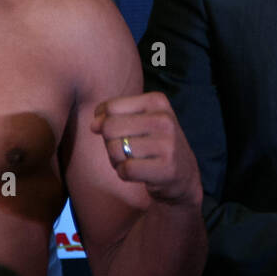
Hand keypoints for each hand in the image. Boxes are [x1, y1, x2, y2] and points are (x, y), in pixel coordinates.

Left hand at [91, 91, 202, 207]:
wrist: (183, 173)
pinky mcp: (167, 168)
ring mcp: (168, 144)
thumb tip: (94, 125)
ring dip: (117, 160)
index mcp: (157, 101)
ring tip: (135, 160)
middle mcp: (164, 119)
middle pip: (109, 128)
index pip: (110, 107)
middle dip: (110, 143)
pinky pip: (126, 170)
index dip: (104, 123)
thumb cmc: (151, 143)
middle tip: (127, 149)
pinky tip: (139, 172)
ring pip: (115, 150)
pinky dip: (124, 174)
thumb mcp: (137, 120)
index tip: (119, 132)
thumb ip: (111, 117)